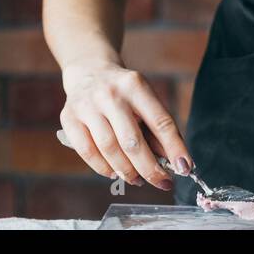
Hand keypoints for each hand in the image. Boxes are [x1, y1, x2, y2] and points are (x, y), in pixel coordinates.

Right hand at [59, 59, 191, 191]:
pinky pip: (87, 151)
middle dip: (149, 168)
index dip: (174, 148)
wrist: (88, 70)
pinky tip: (114, 172)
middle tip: (162, 182)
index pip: (160, 121)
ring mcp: (86, 105)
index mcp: (136, 85)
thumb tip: (174, 162)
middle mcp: (110, 94)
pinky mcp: (68, 118)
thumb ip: (157, 128)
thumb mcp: (144, 99)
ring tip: (137, 179)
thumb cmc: (123, 92)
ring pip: (109, 148)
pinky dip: (102, 168)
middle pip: (132, 140)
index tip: (185, 168)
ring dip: (126, 171)